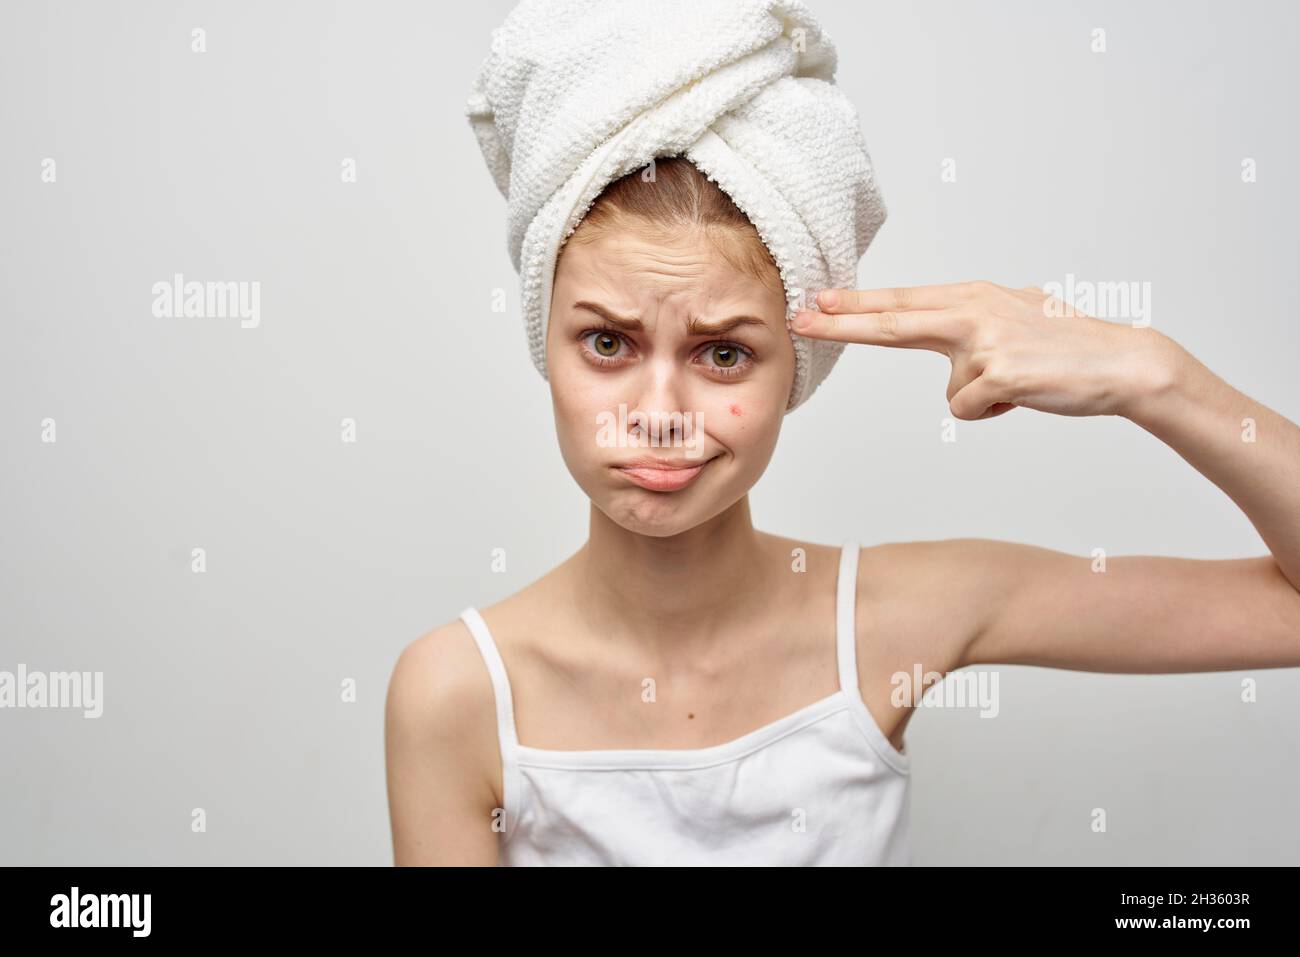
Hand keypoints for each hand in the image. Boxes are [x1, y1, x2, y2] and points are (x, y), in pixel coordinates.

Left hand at [790, 281, 1182, 419]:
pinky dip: (995, 413)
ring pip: (951, 392)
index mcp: (972, 298)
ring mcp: (984, 341)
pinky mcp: (999, 373)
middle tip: (800, 318)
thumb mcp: (1013, 320)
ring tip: (1021, 383)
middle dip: (842, 323)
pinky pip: (971, 410)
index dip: (855, 306)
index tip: (815, 302)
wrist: (1121, 363)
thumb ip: (973, 323)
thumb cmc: (1065, 348)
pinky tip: (1026, 395)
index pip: (900, 304)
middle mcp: (972, 312)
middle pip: (893, 322)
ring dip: (981, 399)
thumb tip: (950, 335)